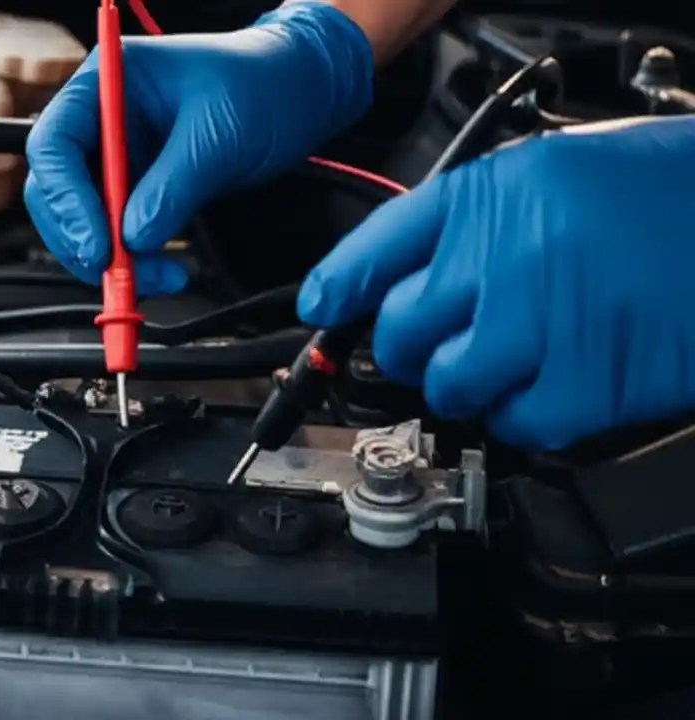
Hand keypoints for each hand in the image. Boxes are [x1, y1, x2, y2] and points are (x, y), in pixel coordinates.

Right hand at [24, 2, 372, 294]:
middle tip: (118, 273)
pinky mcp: (138, 187)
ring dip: (110, 259)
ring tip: (158, 277)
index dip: (66, 200)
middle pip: (56, 190)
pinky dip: (132, 260)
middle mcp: (101, 118)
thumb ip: (172, 186)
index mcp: (107, 80)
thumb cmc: (264, 84)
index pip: (54, 145)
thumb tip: (134, 238)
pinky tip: (163, 270)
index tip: (96, 245)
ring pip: (83, 220)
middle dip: (82, 238)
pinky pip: (116, 232)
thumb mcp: (218, 135)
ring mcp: (118, 155)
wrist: (302, 92)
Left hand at [298, 116, 694, 449]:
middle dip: (410, 344)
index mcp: (494, 192)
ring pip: (445, 383)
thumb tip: (403, 276)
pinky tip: (552, 386)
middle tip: (439, 342)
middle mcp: (505, 254)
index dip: (339, 284)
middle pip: (398, 328)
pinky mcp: (585, 386)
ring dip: (465, 383)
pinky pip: (512, 423)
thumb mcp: (558, 174)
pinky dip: (522, 417)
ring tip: (508, 361)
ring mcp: (540, 323)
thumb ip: (479, 221)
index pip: (377, 245)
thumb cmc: (667, 195)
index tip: (322, 308)